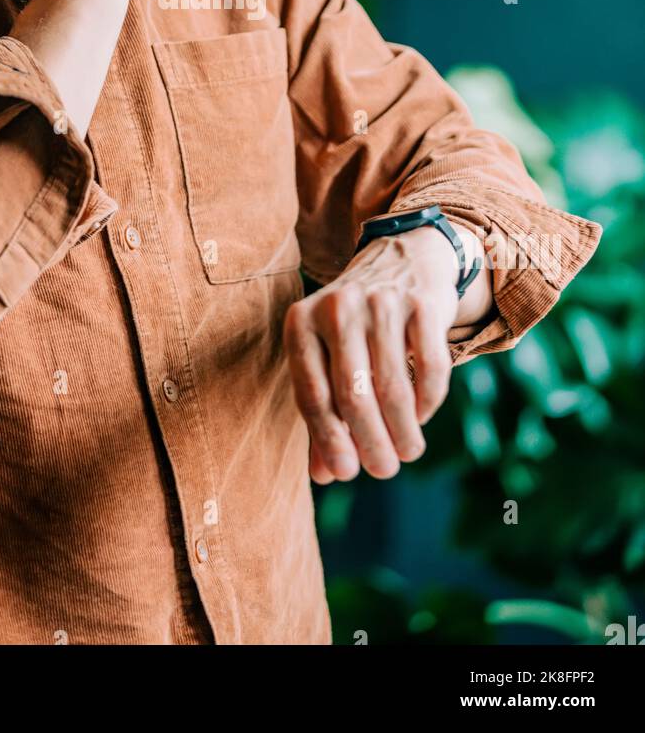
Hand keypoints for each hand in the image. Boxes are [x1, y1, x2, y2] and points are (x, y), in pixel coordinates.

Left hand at [283, 224, 470, 483]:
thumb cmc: (355, 323)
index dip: (328, 440)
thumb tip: (325, 474)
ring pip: (393, 388)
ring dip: (403, 431)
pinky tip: (422, 417)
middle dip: (371, 443)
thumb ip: (323, 410)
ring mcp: (381, 303)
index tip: (346, 474)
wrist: (401, 257)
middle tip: (384, 470)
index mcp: (301, 322)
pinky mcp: (423, 304)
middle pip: (353, 395)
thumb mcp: (327, 354)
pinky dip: (428, 403)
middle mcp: (337, 308)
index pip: (311, 393)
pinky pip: (431, 368)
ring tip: (408, 452)